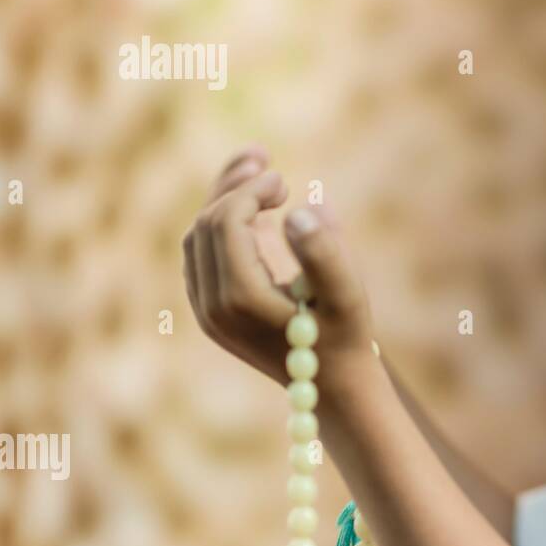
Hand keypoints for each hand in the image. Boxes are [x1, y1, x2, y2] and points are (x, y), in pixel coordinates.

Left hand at [182, 147, 375, 388]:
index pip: (226, 222)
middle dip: (234, 188)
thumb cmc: (346, 335)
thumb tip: (299, 209)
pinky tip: (251, 209)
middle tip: (266, 160)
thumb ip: (325, 250)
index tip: (285, 181)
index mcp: (240, 298)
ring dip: (224, 201)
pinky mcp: (211, 312)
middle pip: (205, 226)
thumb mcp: (348, 294)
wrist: (333, 385)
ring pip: (198, 238)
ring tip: (257, 172)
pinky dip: (221, 225)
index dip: (251, 190)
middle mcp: (212, 307)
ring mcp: (207, 312)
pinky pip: (201, 256)